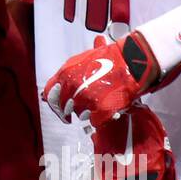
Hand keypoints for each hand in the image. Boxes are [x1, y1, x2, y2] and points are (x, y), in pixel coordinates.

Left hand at [42, 34, 160, 122]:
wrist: (131, 61)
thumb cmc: (109, 58)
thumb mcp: (81, 61)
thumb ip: (65, 76)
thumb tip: (52, 90)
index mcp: (66, 74)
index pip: (49, 95)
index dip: (53, 104)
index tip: (59, 109)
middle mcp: (73, 88)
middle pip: (64, 107)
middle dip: (70, 110)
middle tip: (80, 109)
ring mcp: (87, 99)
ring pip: (80, 114)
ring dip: (88, 111)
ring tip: (99, 101)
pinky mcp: (101, 109)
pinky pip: (95, 121)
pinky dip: (101, 117)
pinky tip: (106, 108)